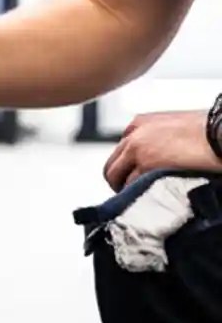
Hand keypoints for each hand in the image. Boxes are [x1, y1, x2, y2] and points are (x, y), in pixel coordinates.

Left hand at [103, 110, 221, 190]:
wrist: (221, 133)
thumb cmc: (211, 131)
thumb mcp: (178, 126)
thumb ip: (162, 137)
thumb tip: (162, 156)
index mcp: (142, 122)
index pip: (122, 147)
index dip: (127, 164)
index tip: (133, 174)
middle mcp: (134, 134)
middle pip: (112, 163)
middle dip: (118, 179)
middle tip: (130, 193)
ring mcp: (137, 149)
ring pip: (115, 176)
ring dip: (125, 189)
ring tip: (137, 200)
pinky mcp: (146, 164)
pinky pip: (130, 186)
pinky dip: (135, 194)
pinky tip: (145, 200)